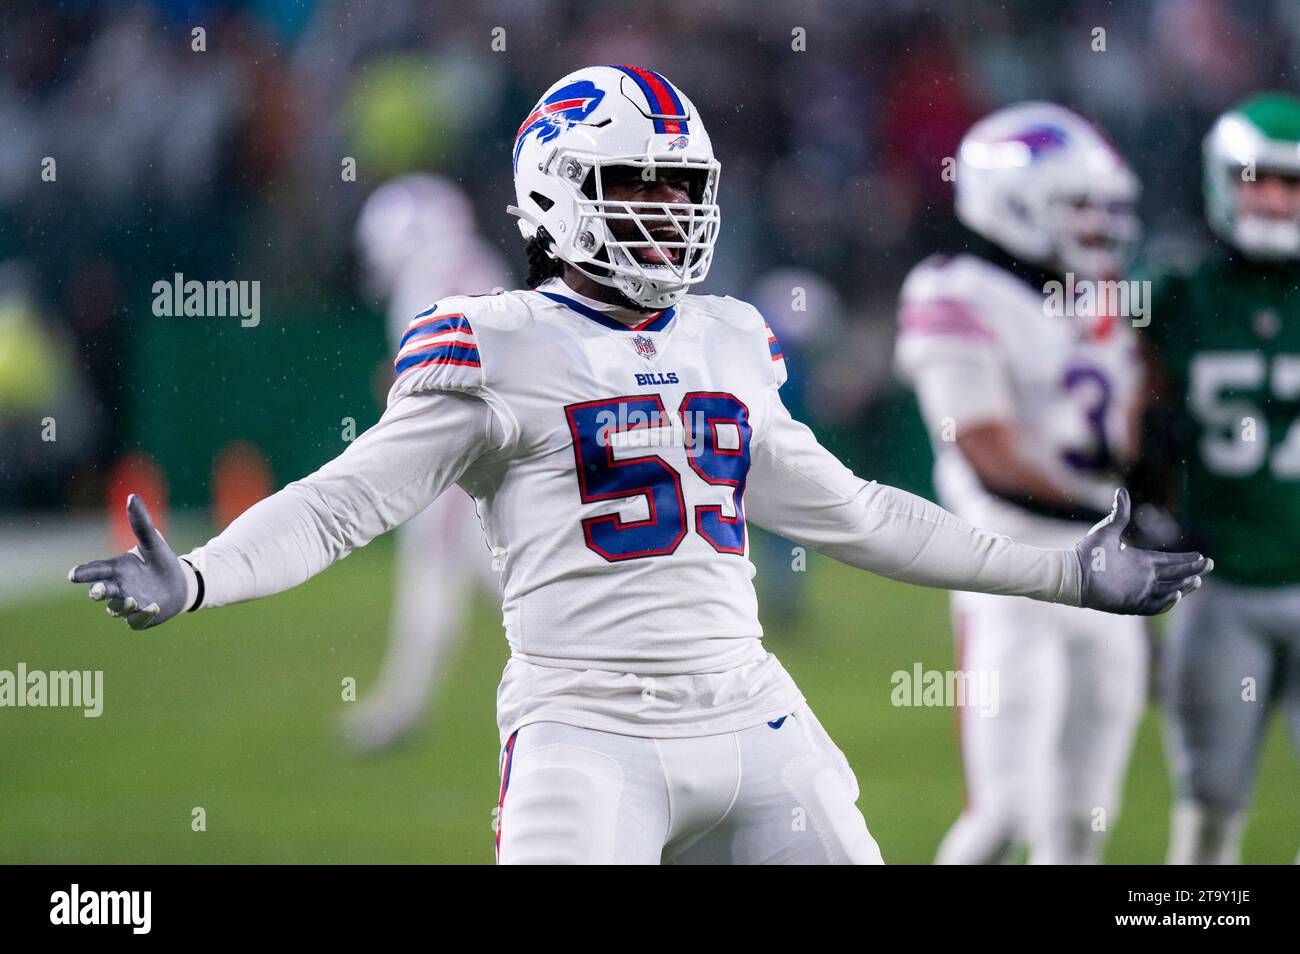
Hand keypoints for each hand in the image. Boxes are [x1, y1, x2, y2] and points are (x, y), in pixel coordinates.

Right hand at [68, 495, 191, 629]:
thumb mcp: (152, 541)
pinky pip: (137, 620)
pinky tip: (152, 607)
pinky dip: (143, 616)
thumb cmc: (160, 561)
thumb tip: (133, 497)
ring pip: (117, 608)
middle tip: (98, 590)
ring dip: (121, 605)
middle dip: (98, 592)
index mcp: (116, 569)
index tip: (73, 575)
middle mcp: (118, 587)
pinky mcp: (143, 617)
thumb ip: (140, 522)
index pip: (95, 570)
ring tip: (130, 599)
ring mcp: (129, 604)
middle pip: (101, 592)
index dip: (83, 573)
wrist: (180, 582)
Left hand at [1073, 488, 1211, 615]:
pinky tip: (1176, 594)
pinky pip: (1153, 606)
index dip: (1186, 559)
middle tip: (1208, 565)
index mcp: (1141, 561)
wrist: (1071, 572)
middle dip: (1192, 571)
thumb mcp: (1108, 530)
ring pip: (1168, 591)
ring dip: (1183, 587)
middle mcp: (1143, 577)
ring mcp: (1138, 591)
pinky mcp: (1130, 604)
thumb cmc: (1087, 552)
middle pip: (1174, 576)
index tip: (1202, 555)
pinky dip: (1165, 602)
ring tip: (1196, 579)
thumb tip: (1122, 491)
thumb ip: (1119, 514)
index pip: (1170, 561)